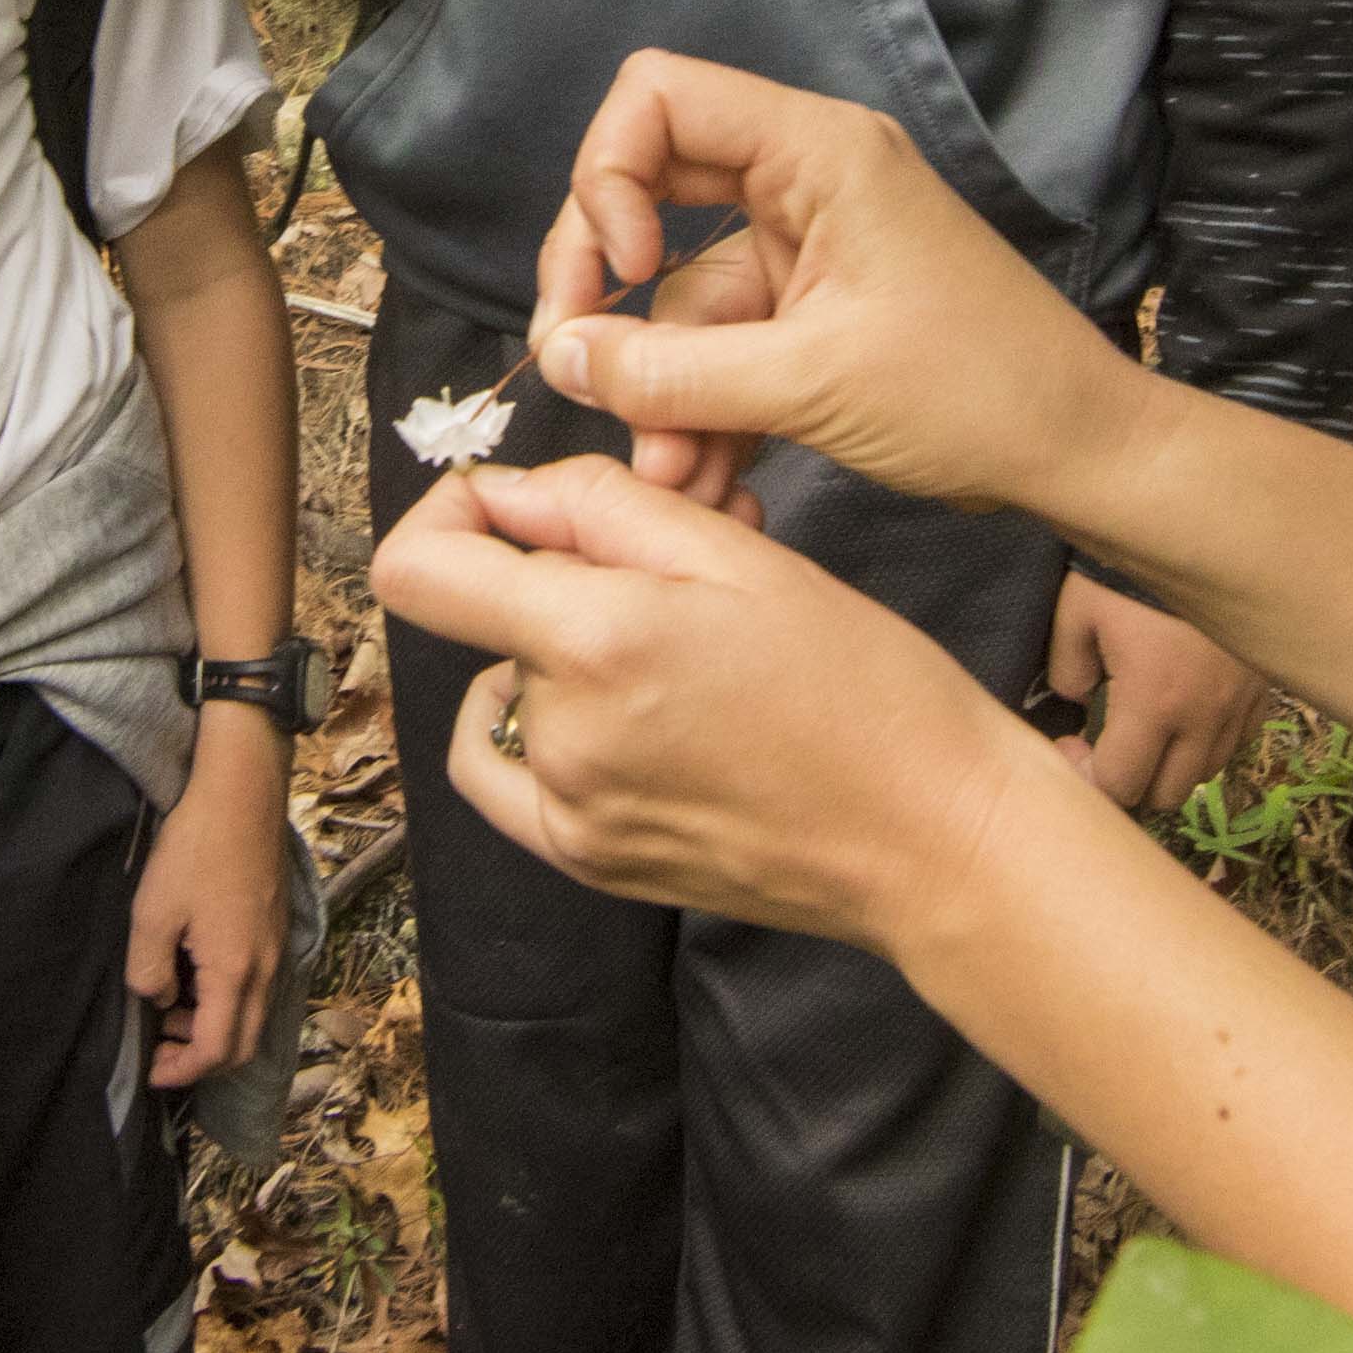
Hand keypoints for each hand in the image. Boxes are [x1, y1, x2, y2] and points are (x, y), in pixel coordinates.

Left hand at [133, 713, 292, 1084]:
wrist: (242, 792)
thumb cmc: (195, 849)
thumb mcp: (153, 913)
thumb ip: (149, 971)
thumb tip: (161, 998)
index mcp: (236, 972)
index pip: (218, 1050)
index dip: (184, 1072)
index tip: (153, 1073)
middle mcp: (266, 968)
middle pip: (244, 1043)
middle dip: (203, 1059)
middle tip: (161, 1049)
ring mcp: (277, 947)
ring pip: (253, 1014)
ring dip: (215, 1027)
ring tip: (172, 1007)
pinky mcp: (276, 927)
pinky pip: (259, 985)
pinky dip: (229, 999)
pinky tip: (197, 973)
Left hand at [375, 453, 1053, 950]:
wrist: (932, 838)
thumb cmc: (868, 692)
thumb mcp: (742, 556)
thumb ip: (604, 509)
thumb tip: (508, 493)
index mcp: (595, 642)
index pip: (420, 569)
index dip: (447, 514)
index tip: (502, 503)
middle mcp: (562, 734)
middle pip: (494, 620)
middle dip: (562, 581)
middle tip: (677, 579)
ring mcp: (567, 809)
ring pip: (515, 687)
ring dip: (566, 656)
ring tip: (680, 652)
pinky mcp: (587, 859)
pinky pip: (514, 771)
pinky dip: (546, 730)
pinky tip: (627, 717)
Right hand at [524, 52, 1150, 517]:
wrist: (1078, 454)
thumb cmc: (979, 392)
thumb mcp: (809, 383)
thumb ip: (671, 373)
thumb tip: (560, 358)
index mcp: (818, 152)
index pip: (657, 98)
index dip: (608, 177)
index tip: (621, 273)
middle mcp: (804, 183)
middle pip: (646, 196)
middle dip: (603, 295)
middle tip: (577, 376)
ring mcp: (806, 252)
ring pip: (679, 300)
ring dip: (659, 391)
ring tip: (673, 479)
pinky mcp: (811, 317)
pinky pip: (719, 348)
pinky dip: (701, 410)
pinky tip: (702, 478)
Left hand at [1048, 572, 1260, 813]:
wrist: (1207, 522)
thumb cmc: (1129, 565)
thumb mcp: (1077, 611)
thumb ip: (1068, 668)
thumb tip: (1080, 699)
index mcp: (1155, 703)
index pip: (1120, 784)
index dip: (1085, 776)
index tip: (1071, 741)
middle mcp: (1205, 716)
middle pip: (1167, 794)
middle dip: (1130, 779)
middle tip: (1106, 743)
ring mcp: (1241, 703)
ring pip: (1207, 772)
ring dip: (1171, 764)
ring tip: (1147, 728)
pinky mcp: (1263, 685)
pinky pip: (1240, 739)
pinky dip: (1209, 740)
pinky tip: (1187, 708)